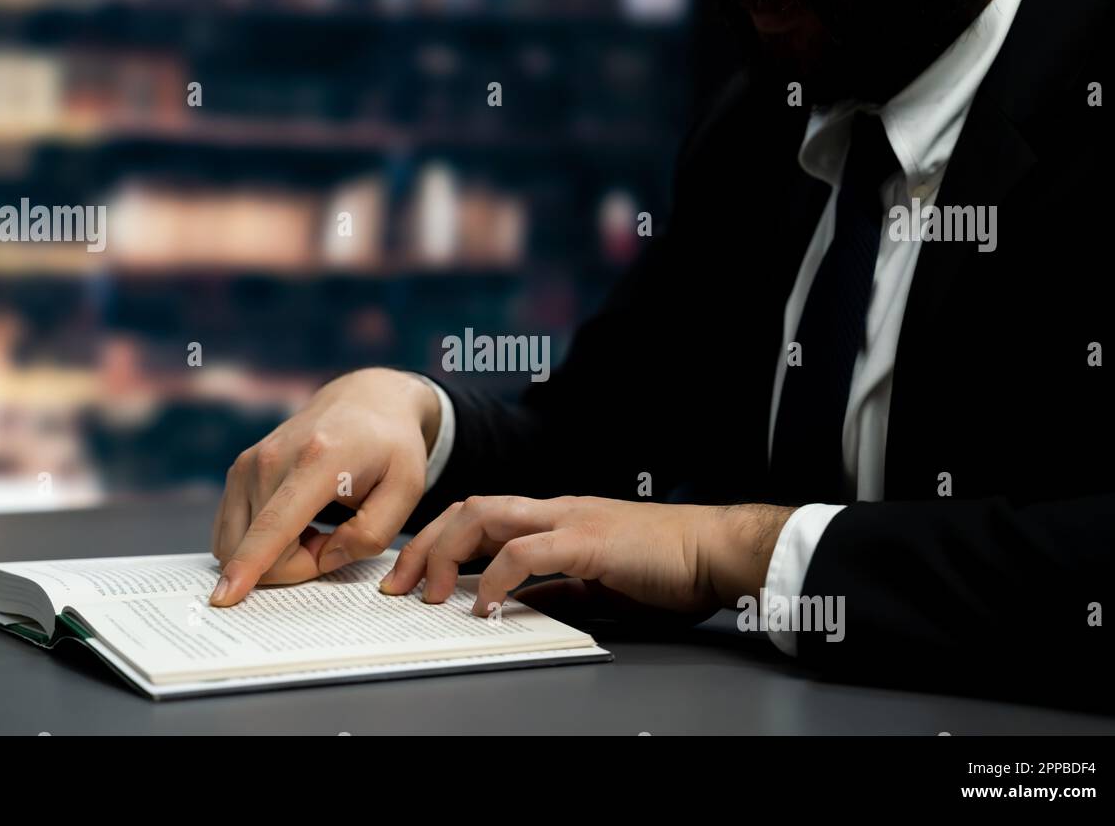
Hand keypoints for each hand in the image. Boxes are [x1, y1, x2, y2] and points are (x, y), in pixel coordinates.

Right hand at [210, 368, 440, 605]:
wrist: (364, 402)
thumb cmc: (391, 448)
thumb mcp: (406, 490)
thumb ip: (373, 533)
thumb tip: (326, 557)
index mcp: (317, 461)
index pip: (275, 523)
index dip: (250, 564)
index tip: (224, 597)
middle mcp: (270, 460)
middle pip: (257, 547)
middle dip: (297, 564)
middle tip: (337, 539)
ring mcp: (247, 464)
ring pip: (240, 544)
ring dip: (280, 555)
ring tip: (320, 528)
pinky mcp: (237, 472)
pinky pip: (234, 533)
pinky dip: (264, 543)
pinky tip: (298, 524)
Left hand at [379, 495, 795, 620]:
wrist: (716, 551)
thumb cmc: (664, 566)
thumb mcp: (593, 581)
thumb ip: (551, 587)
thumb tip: (510, 605)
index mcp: (553, 517)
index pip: (479, 516)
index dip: (437, 542)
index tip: (410, 578)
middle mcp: (553, 509)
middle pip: (468, 508)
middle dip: (424, 545)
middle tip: (398, 586)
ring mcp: (569, 520)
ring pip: (486, 516)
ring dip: (447, 553)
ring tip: (431, 593)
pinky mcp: (588, 540)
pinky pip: (528, 551)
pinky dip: (495, 576)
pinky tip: (482, 605)